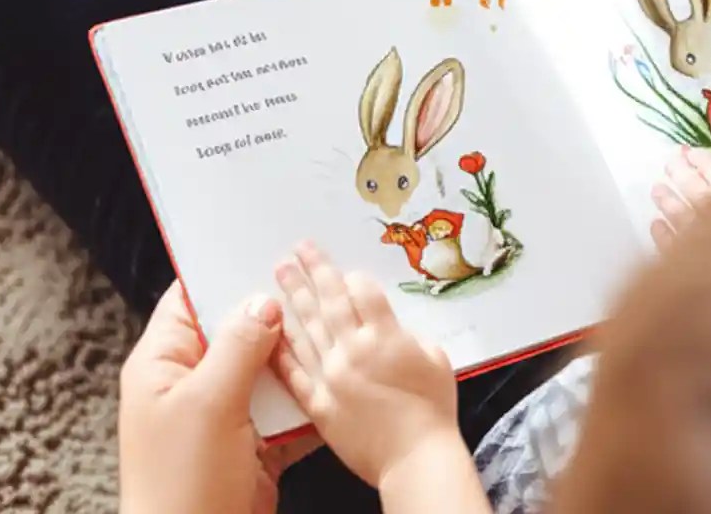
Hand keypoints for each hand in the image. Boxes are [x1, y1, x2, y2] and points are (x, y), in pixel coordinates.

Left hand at [118, 282, 319, 513]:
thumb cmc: (183, 484)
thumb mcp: (208, 404)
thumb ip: (237, 347)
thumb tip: (263, 303)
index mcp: (161, 366)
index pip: (189, 300)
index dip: (224, 274)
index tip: (265, 250)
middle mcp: (189, 386)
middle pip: (234, 333)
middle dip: (273, 313)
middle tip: (313, 283)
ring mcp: (222, 417)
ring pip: (264, 371)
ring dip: (295, 356)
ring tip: (334, 324)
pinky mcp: (252, 446)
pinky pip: (283, 410)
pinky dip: (307, 399)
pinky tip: (338, 380)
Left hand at [273, 242, 463, 488]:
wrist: (415, 460)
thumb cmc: (434, 412)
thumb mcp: (436, 361)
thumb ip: (408, 338)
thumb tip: (387, 328)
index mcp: (385, 338)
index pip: (362, 293)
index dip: (352, 277)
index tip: (342, 267)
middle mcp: (352, 352)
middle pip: (329, 303)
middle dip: (313, 272)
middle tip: (297, 249)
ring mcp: (331, 377)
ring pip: (307, 331)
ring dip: (292, 300)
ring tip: (280, 276)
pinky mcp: (318, 404)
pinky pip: (295, 373)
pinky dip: (284, 351)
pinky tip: (274, 332)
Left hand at [651, 146, 710, 248]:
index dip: (706, 166)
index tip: (691, 151)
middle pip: (699, 198)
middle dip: (683, 178)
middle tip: (669, 162)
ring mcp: (703, 253)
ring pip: (682, 222)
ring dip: (669, 204)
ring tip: (656, 189)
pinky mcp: (689, 274)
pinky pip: (672, 253)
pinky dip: (663, 237)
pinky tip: (654, 225)